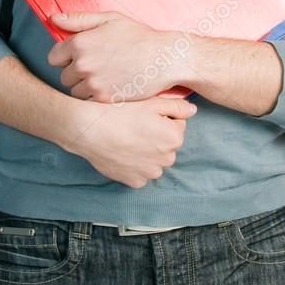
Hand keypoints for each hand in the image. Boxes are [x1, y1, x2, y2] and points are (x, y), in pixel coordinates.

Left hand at [48, 11, 180, 102]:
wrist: (164, 58)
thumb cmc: (139, 36)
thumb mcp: (111, 19)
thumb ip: (79, 19)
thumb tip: (54, 18)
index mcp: (80, 43)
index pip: (54, 57)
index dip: (67, 57)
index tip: (83, 56)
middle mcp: (82, 64)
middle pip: (64, 76)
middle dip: (78, 72)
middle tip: (100, 66)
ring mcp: (92, 83)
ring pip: (75, 91)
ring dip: (87, 86)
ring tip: (107, 76)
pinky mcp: (103, 98)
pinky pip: (89, 102)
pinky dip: (98, 96)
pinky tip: (112, 85)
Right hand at [63, 96, 195, 187]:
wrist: (91, 131)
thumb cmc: (121, 113)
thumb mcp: (153, 102)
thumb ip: (178, 106)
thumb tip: (193, 110)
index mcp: (175, 137)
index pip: (177, 125)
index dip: (163, 118)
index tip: (146, 116)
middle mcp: (167, 158)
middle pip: (167, 144)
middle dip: (157, 136)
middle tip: (136, 127)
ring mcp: (150, 172)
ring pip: (155, 160)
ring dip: (148, 153)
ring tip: (129, 139)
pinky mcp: (135, 181)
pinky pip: (141, 173)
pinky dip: (136, 165)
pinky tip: (124, 153)